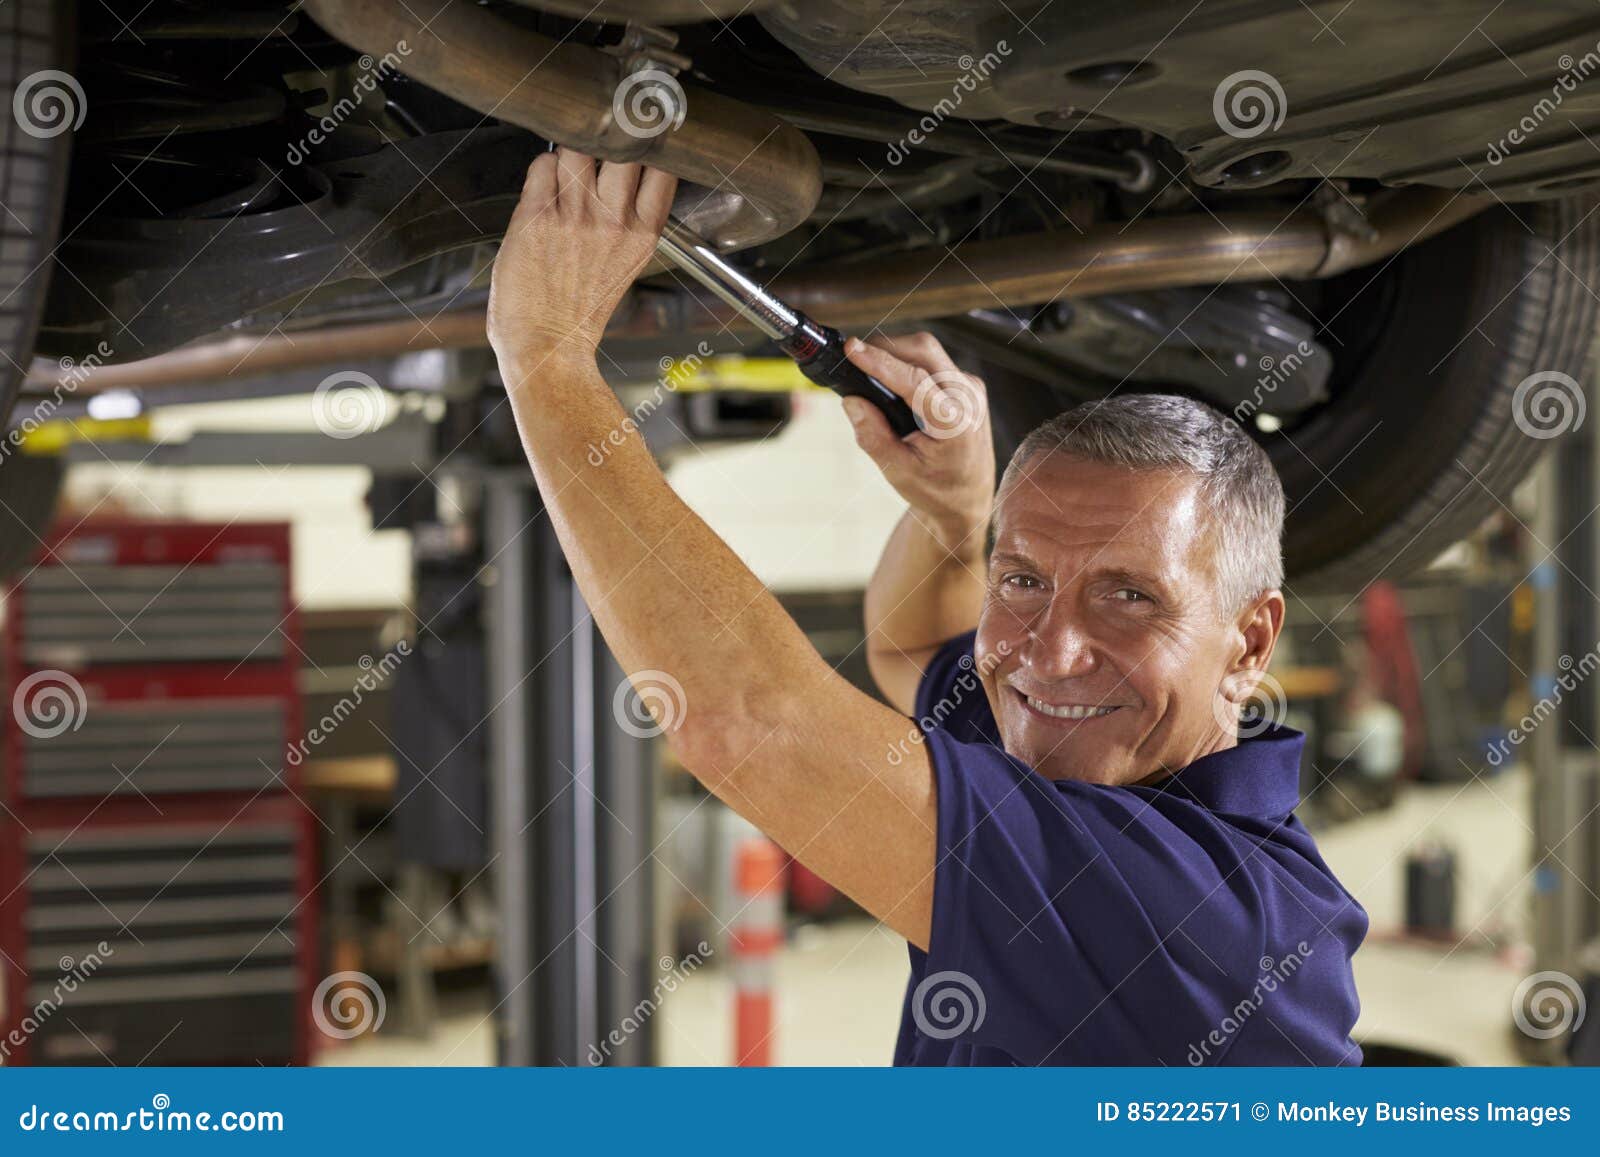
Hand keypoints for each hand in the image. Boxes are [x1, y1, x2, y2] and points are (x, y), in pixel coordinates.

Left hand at [487, 147, 677, 369]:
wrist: (547, 348)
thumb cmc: (581, 313)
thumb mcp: (627, 266)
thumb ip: (631, 222)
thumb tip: (625, 177)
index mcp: (642, 235)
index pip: (663, 168)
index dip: (653, 142)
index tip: (645, 131)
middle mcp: (612, 222)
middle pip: (624, 145)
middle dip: (614, 132)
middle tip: (604, 133)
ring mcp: (574, 217)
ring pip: (578, 147)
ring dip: (572, 148)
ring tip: (569, 164)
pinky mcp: (536, 218)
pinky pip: (543, 165)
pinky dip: (544, 166)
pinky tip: (546, 183)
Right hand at [841, 332, 994, 547]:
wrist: (968, 498)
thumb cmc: (936, 489)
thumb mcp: (897, 470)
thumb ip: (872, 434)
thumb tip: (851, 400)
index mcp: (955, 424)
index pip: (914, 381)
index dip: (880, 361)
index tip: (852, 349)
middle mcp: (969, 399)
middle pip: (923, 351)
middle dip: (886, 348)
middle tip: (856, 360)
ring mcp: (971, 388)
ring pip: (928, 351)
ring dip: (897, 354)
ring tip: (872, 373)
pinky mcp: (967, 384)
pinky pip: (934, 361)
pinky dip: (909, 364)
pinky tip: (894, 383)